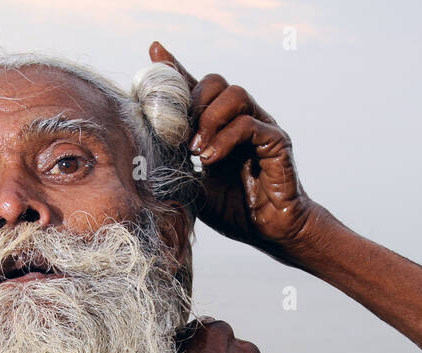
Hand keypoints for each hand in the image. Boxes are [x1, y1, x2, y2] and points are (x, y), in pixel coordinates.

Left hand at [149, 40, 325, 266]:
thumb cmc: (236, 210)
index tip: (155, 51)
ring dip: (209, 118)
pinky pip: (249, 125)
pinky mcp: (276, 141)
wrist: (270, 233)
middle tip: (180, 134)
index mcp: (219, 126)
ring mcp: (260, 127)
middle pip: (216, 83)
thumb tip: (145, 155)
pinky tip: (211, 159)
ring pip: (235, 94)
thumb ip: (177, 167)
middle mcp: (241, 119)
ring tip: (196, 150)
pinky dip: (225, 138)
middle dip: (192, 102)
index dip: (176, 69)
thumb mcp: (195, 188)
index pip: (196, 89)